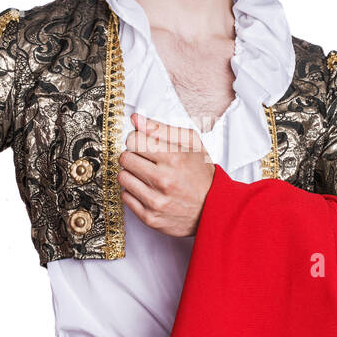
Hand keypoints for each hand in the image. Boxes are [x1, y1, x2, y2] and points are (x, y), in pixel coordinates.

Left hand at [118, 112, 216, 237]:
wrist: (213, 207)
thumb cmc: (201, 174)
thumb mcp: (190, 143)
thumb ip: (161, 129)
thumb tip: (135, 119)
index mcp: (174, 158)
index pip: (133, 140)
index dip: (137, 140)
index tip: (143, 144)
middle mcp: (164, 180)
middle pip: (125, 158)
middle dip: (132, 156)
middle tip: (145, 160)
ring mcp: (156, 201)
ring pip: (122, 177)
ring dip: (131, 174)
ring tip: (146, 175)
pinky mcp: (150, 217)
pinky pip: (125, 197)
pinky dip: (133, 192)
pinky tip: (147, 190)